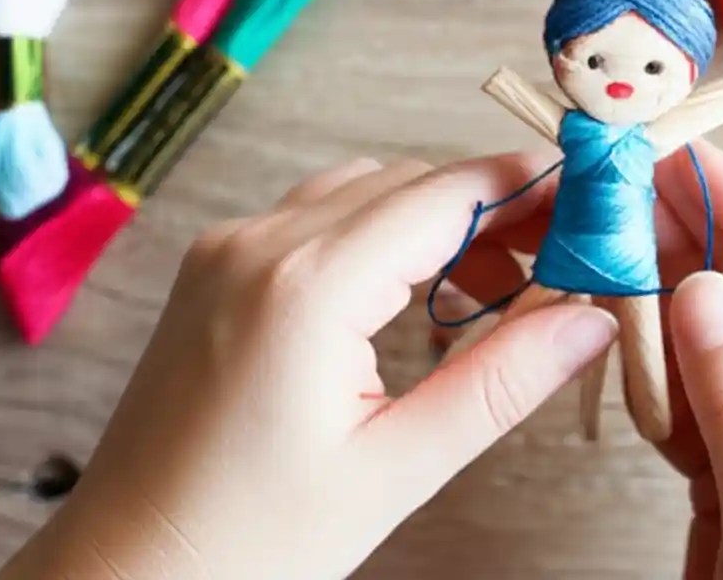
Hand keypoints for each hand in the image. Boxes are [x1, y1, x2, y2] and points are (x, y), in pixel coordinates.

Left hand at [0, 155, 615, 579]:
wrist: (127, 572)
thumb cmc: (250, 539)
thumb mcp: (397, 466)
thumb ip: (503, 381)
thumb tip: (592, 320)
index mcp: (305, 286)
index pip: (448, 192)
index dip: (531, 187)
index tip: (594, 204)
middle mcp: (257, 244)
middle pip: (411, 182)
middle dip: (496, 208)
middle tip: (564, 260)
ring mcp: (227, 251)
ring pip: (365, 193)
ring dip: (439, 222)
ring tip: (497, 292)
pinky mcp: (216, 271)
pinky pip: (320, 219)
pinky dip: (383, 238)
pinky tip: (416, 298)